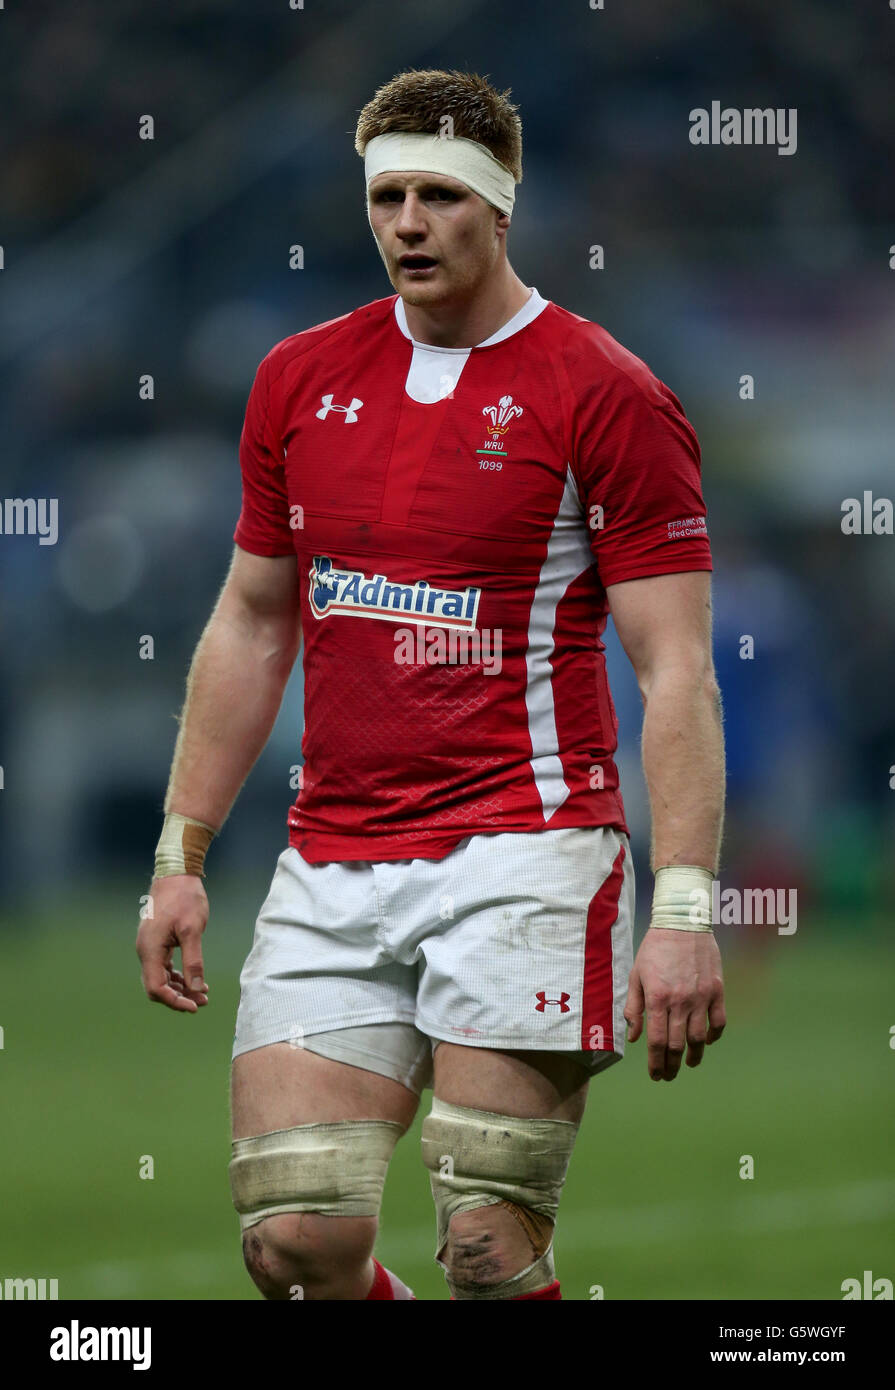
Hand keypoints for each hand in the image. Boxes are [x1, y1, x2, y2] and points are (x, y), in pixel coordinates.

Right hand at [136, 875, 209, 1012]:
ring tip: (203, 993)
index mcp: (150, 950)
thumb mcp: (193, 930)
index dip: (174, 1001)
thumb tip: (195, 988)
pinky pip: (164, 966)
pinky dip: (179, 975)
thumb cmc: (184, 899)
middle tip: (202, 1002)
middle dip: (178, 997)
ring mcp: (150, 946)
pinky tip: (195, 979)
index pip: (156, 987)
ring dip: (180, 988)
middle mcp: (146, 951)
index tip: (194, 1006)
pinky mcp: (157, 942)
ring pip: (161, 977)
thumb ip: (194, 960)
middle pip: (156, 986)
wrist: (176, 875)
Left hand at [623, 928, 724, 1080]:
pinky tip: (706, 1042)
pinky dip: (714, 1036)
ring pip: (699, 1039)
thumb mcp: (636, 975)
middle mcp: (680, 1002)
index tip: (655, 1075)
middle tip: (668, 1076)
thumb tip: (634, 1037)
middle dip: (671, 1066)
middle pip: (676, 1045)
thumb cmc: (655, 948)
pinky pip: (719, 1022)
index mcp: (657, 998)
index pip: (656, 1042)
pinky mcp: (717, 990)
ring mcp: (701, 997)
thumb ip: (634, 1007)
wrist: (683, 922)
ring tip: (688, 1064)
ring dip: (693, 1057)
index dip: (655, 1063)